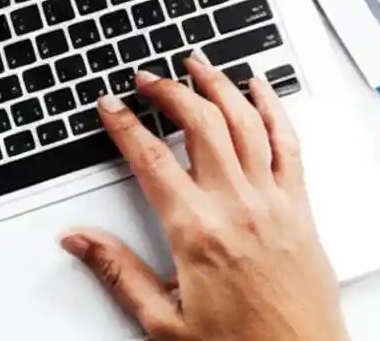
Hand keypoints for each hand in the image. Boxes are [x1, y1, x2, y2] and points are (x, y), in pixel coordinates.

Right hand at [60, 52, 347, 340]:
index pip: (151, 159)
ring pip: (245, 122)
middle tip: (148, 77)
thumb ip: (118, 273)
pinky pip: (289, 143)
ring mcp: (273, 202)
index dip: (126, 125)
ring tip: (198, 64)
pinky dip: (274, 108)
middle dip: (170, 91)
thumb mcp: (163, 322)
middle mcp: (236, 206)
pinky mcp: (301, 208)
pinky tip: (261, 90)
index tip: (110, 106)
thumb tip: (78, 241)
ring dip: (219, 85)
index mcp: (196, 232)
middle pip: (200, 125)